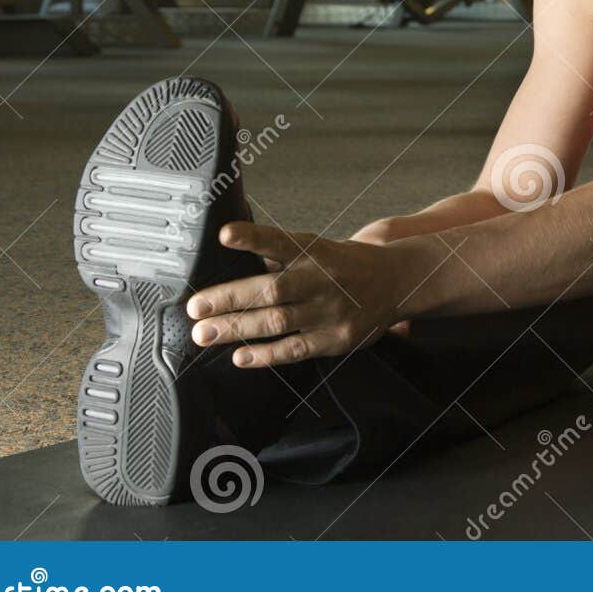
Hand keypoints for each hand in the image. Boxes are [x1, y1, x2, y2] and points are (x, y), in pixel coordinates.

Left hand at [185, 222, 417, 367]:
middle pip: (271, 290)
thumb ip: (280, 258)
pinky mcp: (336, 339)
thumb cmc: (346, 264)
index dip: (253, 238)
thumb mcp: (318, 249)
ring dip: (236, 329)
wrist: (396, 282)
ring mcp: (330, 311)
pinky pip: (295, 349)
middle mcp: (321, 279)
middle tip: (196, 307)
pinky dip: (265, 355)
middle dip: (229, 298)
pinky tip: (240, 356)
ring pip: (277, 322)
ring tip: (204, 334)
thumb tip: (232, 264)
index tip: (225, 235)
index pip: (280, 242)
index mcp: (315, 251)